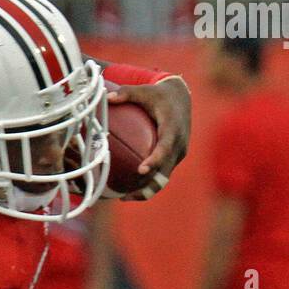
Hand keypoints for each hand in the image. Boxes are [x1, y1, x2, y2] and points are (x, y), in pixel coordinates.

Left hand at [108, 76, 190, 199]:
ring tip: (124, 197)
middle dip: (147, 185)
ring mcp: (178, 155)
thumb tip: (107, 97)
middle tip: (125, 193)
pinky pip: (162, 176)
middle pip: (164, 171)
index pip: (165, 148)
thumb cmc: (159, 95)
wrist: (181, 99)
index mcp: (173, 129)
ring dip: (146, 191)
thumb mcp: (145, 91)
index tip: (141, 170)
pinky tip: (128, 190)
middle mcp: (179, 145)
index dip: (154, 160)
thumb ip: (127, 93)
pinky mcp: (174, 160)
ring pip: (163, 179)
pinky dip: (148, 185)